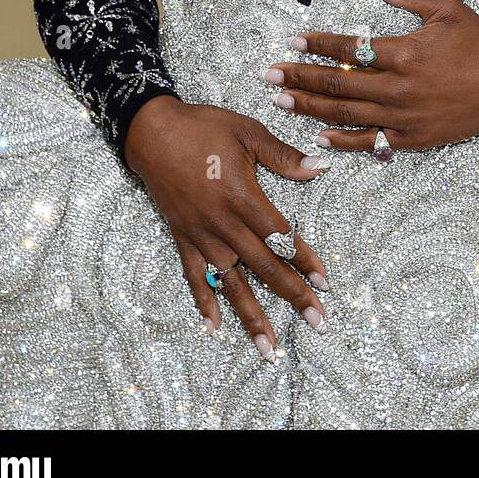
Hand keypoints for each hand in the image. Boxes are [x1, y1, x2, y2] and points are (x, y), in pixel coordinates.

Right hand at [124, 95, 329, 358]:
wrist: (153, 132)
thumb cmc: (204, 128)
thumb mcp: (247, 132)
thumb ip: (283, 155)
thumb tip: (319, 167)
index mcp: (244, 199)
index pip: (283, 238)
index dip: (306, 261)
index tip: (325, 283)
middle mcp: (224, 225)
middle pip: (265, 268)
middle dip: (294, 297)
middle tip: (318, 323)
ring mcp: (201, 236)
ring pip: (231, 283)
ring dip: (252, 316)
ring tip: (269, 348)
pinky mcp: (182, 238)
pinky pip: (194, 277)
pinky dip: (204, 302)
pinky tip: (214, 327)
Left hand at [263, 0, 478, 154]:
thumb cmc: (477, 44)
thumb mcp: (447, 8)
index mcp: (405, 53)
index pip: (350, 48)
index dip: (318, 45)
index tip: (293, 41)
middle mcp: (399, 88)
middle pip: (339, 85)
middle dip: (300, 78)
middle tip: (269, 76)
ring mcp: (404, 118)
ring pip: (347, 115)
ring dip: (310, 109)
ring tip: (281, 102)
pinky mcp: (412, 139)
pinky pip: (370, 142)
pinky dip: (343, 141)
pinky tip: (318, 137)